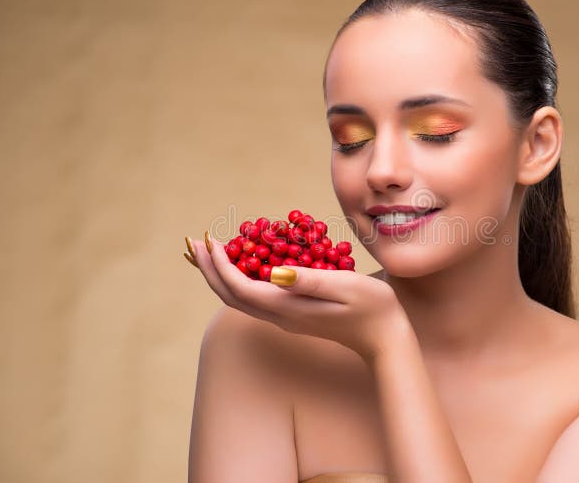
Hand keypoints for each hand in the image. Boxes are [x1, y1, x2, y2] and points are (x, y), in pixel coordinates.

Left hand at [184, 233, 409, 362]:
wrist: (385, 338)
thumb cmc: (371, 307)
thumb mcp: (344, 286)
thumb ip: (308, 280)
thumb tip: (273, 273)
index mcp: (287, 307)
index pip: (240, 286)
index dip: (220, 264)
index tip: (210, 239)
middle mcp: (280, 316)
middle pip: (230, 295)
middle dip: (209, 269)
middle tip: (193, 242)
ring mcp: (285, 318)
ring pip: (240, 299)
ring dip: (219, 275)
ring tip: (207, 252)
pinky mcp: (292, 315)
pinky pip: (254, 298)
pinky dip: (238, 279)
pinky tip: (242, 263)